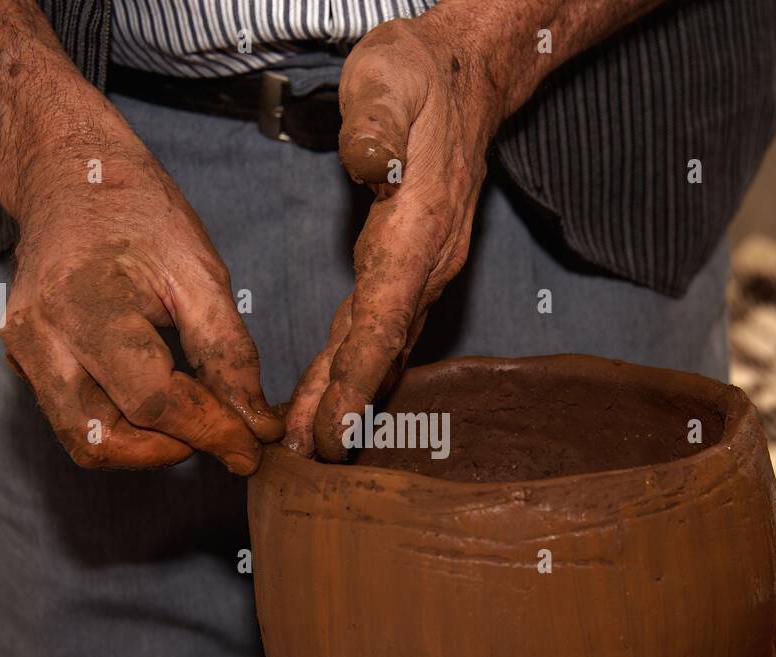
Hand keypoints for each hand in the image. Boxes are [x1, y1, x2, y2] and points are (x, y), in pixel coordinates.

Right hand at [2, 132, 282, 471]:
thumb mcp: (201, 273)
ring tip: (193, 420)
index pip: (153, 401)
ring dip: (144, 447)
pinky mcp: (24, 362)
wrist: (69, 174)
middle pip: (104, 439)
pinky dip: (124, 427)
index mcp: (85, 306)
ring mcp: (23, 353)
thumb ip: (229, 354)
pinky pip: (74, 418)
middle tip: (223, 433)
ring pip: (83, 441)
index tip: (253, 446)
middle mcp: (41, 338)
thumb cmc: (140, 213)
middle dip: (171, 450)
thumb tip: (256, 426)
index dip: (211, 431)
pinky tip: (162, 402)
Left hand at [284, 15, 501, 460]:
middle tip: (310, 461)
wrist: (465, 76)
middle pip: (381, 348)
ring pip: (379, 345)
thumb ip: (377, 122)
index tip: (335, 428)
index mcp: (417, 228)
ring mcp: (419, 268)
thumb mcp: (390, 78)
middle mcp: (423, 262)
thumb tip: (369, 162)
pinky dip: (355, 367)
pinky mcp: (406, 266)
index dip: (360, 376)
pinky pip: (378, 328)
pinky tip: (333, 393)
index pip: (385, 315)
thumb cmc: (418, 76)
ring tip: (311, 447)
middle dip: (347, 407)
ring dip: (348, 395)